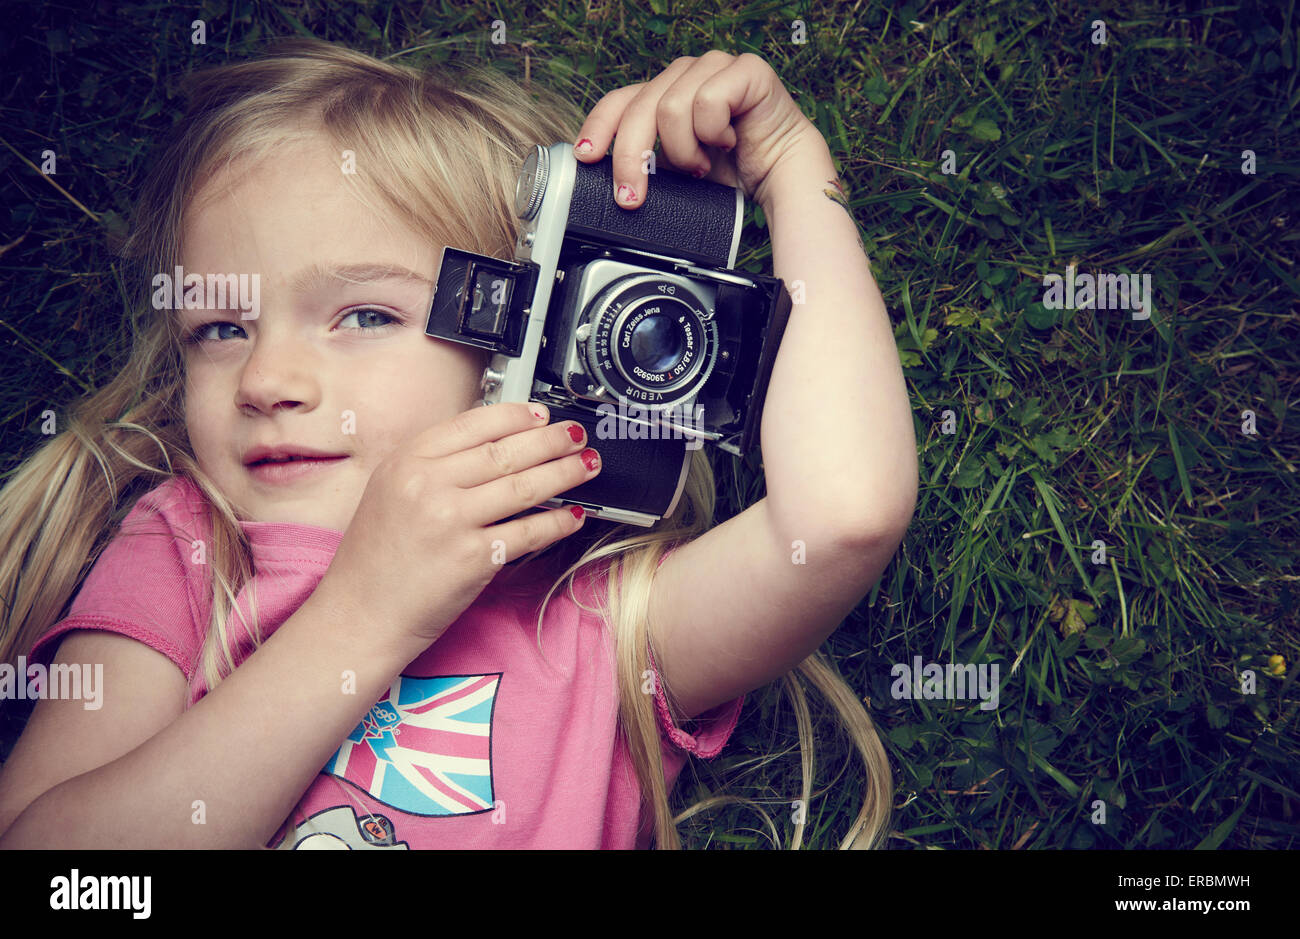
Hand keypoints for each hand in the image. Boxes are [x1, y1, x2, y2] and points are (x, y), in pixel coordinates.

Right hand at [312, 403, 601, 652]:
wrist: (359, 614)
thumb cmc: (374, 559)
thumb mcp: (389, 490)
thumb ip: (433, 464)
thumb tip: (492, 443)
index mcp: (407, 461)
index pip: (475, 423)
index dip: (517, 416)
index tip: (542, 415)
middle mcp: (428, 484)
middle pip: (507, 451)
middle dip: (552, 440)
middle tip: (576, 436)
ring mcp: (452, 520)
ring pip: (525, 486)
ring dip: (565, 473)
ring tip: (587, 466)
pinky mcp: (474, 558)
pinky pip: (529, 532)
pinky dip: (558, 522)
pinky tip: (573, 515)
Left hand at [572, 50, 826, 210]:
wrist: (781, 174)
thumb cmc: (732, 170)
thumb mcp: (676, 171)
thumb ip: (648, 161)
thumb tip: (613, 183)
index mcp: (664, 92)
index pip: (619, 100)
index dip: (598, 128)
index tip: (586, 157)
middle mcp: (685, 74)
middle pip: (640, 107)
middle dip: (632, 158)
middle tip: (633, 196)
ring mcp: (714, 66)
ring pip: (672, 107)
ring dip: (685, 151)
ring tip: (703, 165)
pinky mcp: (746, 69)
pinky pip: (709, 101)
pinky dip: (715, 132)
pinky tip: (728, 142)